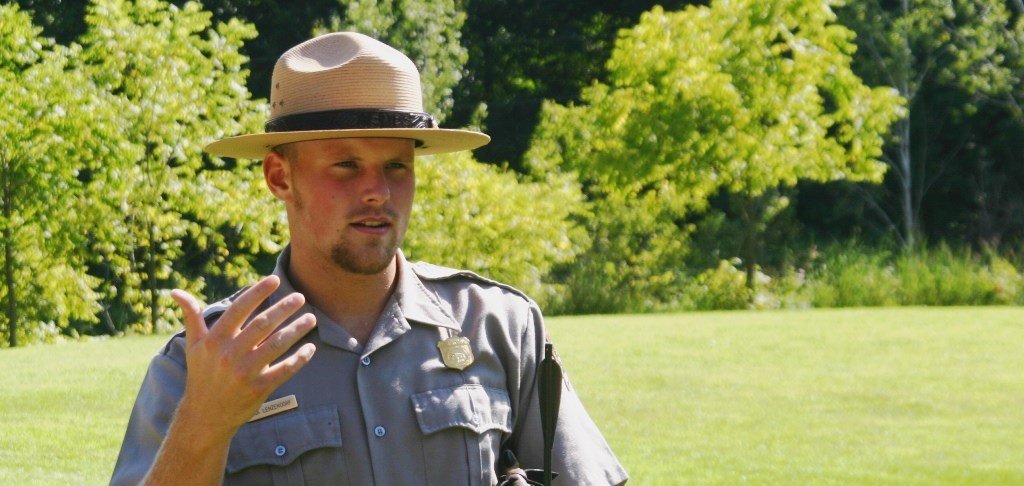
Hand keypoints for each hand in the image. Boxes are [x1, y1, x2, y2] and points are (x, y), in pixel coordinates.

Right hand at [170, 275, 316, 438]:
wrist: (204, 416)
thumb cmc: (201, 374)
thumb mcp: (194, 345)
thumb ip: (192, 316)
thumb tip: (176, 292)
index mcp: (215, 340)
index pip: (239, 309)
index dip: (258, 292)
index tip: (275, 279)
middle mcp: (229, 354)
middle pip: (262, 325)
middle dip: (283, 308)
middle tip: (300, 296)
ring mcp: (244, 372)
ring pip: (276, 345)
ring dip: (296, 330)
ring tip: (311, 318)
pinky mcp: (258, 389)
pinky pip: (284, 370)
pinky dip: (299, 359)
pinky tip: (310, 348)